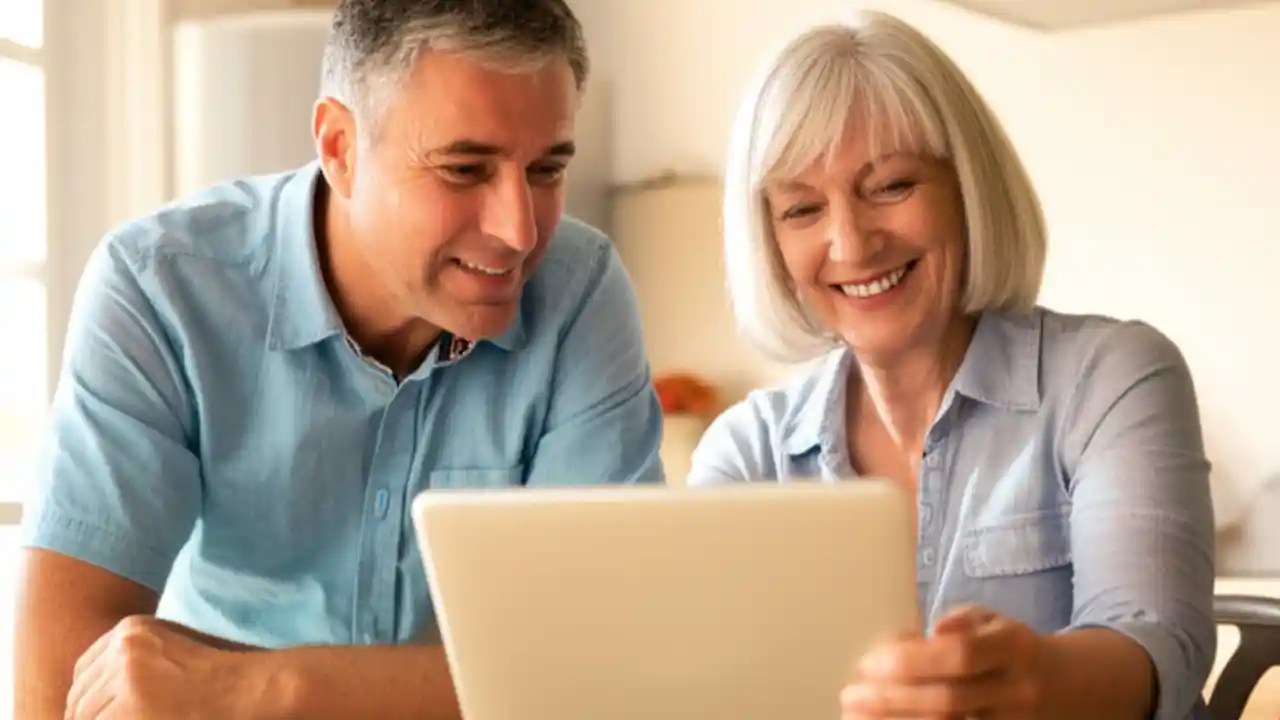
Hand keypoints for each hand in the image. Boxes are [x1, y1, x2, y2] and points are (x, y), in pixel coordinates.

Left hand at [65, 615, 255, 719]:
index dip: (87, 702)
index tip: (104, 715)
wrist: (253, 687)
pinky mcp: (131, 706)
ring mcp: (125, 677)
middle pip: (80, 700)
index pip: (83, 673)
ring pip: (86, 719)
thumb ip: (138, 664)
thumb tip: (96, 697)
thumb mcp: (175, 652)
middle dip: (93, 718)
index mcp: (132, 630)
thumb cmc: (225, 677)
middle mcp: (123, 648)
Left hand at [840, 605, 1043, 719]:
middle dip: (892, 699)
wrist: (1072, 687)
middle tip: (851, 695)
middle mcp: (1017, 691)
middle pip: (948, 701)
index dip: (911, 660)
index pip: (960, 655)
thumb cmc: (1012, 648)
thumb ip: (960, 622)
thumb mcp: (993, 620)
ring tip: (856, 716)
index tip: (870, 661)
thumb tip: (929, 633)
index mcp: (1013, 647)